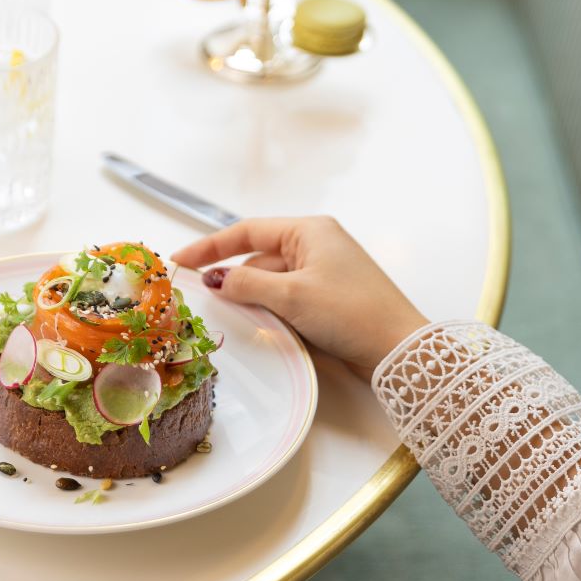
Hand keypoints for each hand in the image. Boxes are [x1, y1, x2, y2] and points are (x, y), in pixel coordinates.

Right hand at [172, 217, 426, 380]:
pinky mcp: (329, 298)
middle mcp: (316, 244)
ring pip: (271, 280)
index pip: (247, 231)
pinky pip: (287, 297)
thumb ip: (248, 283)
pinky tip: (259, 326)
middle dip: (232, 276)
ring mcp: (324, 272)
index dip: (210, 246)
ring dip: (252, 296)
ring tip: (227, 315)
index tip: (180, 261)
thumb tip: (215, 279)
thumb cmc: (350, 312)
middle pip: (259, 255)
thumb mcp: (292, 295)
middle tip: (199, 296)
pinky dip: (271, 309)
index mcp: (309, 230)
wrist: (399, 349)